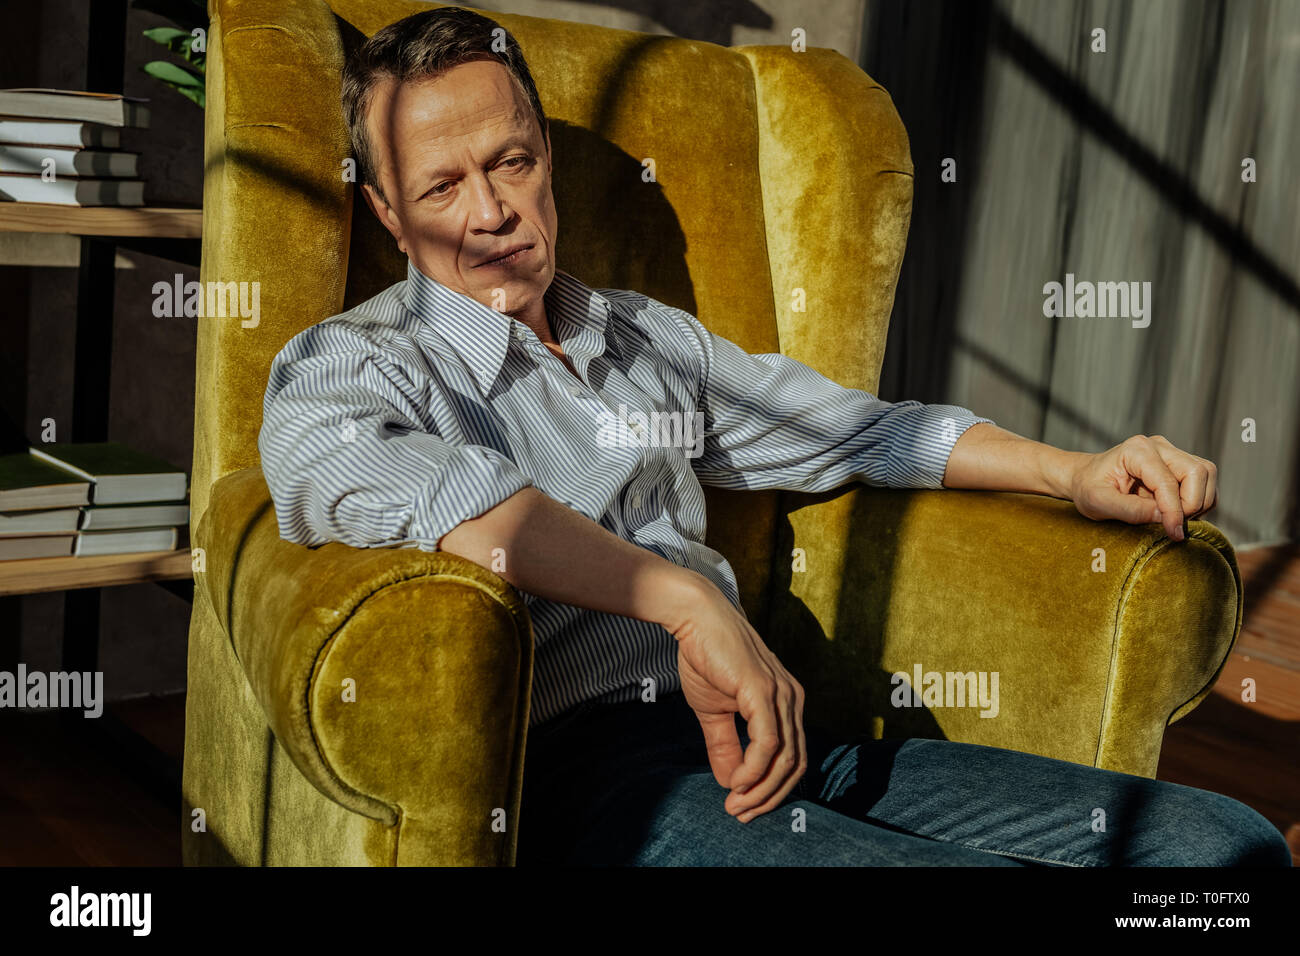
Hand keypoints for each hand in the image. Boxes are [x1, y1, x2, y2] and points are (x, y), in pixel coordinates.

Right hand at [661, 572, 806, 822]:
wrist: (695, 618)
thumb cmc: (707, 657)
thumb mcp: (714, 711)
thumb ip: (724, 746)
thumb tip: (729, 782)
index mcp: (786, 702)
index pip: (792, 758)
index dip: (772, 788)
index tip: (744, 807)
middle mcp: (792, 699)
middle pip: (795, 765)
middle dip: (769, 797)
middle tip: (740, 815)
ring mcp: (781, 694)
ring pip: (785, 759)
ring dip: (761, 789)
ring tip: (735, 804)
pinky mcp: (763, 691)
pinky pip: (769, 742)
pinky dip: (755, 769)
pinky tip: (736, 782)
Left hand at [1068, 434, 1217, 540]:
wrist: (1085, 478)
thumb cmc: (1088, 488)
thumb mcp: (1098, 502)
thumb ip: (1129, 510)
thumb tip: (1163, 518)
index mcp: (1136, 450)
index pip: (1168, 481)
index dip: (1174, 510)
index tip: (1173, 533)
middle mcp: (1159, 446)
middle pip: (1198, 471)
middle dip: (1192, 503)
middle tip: (1173, 525)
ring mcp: (1171, 452)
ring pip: (1206, 474)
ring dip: (1200, 502)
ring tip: (1174, 518)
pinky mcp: (1178, 464)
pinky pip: (1204, 481)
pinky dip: (1199, 500)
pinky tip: (1178, 512)